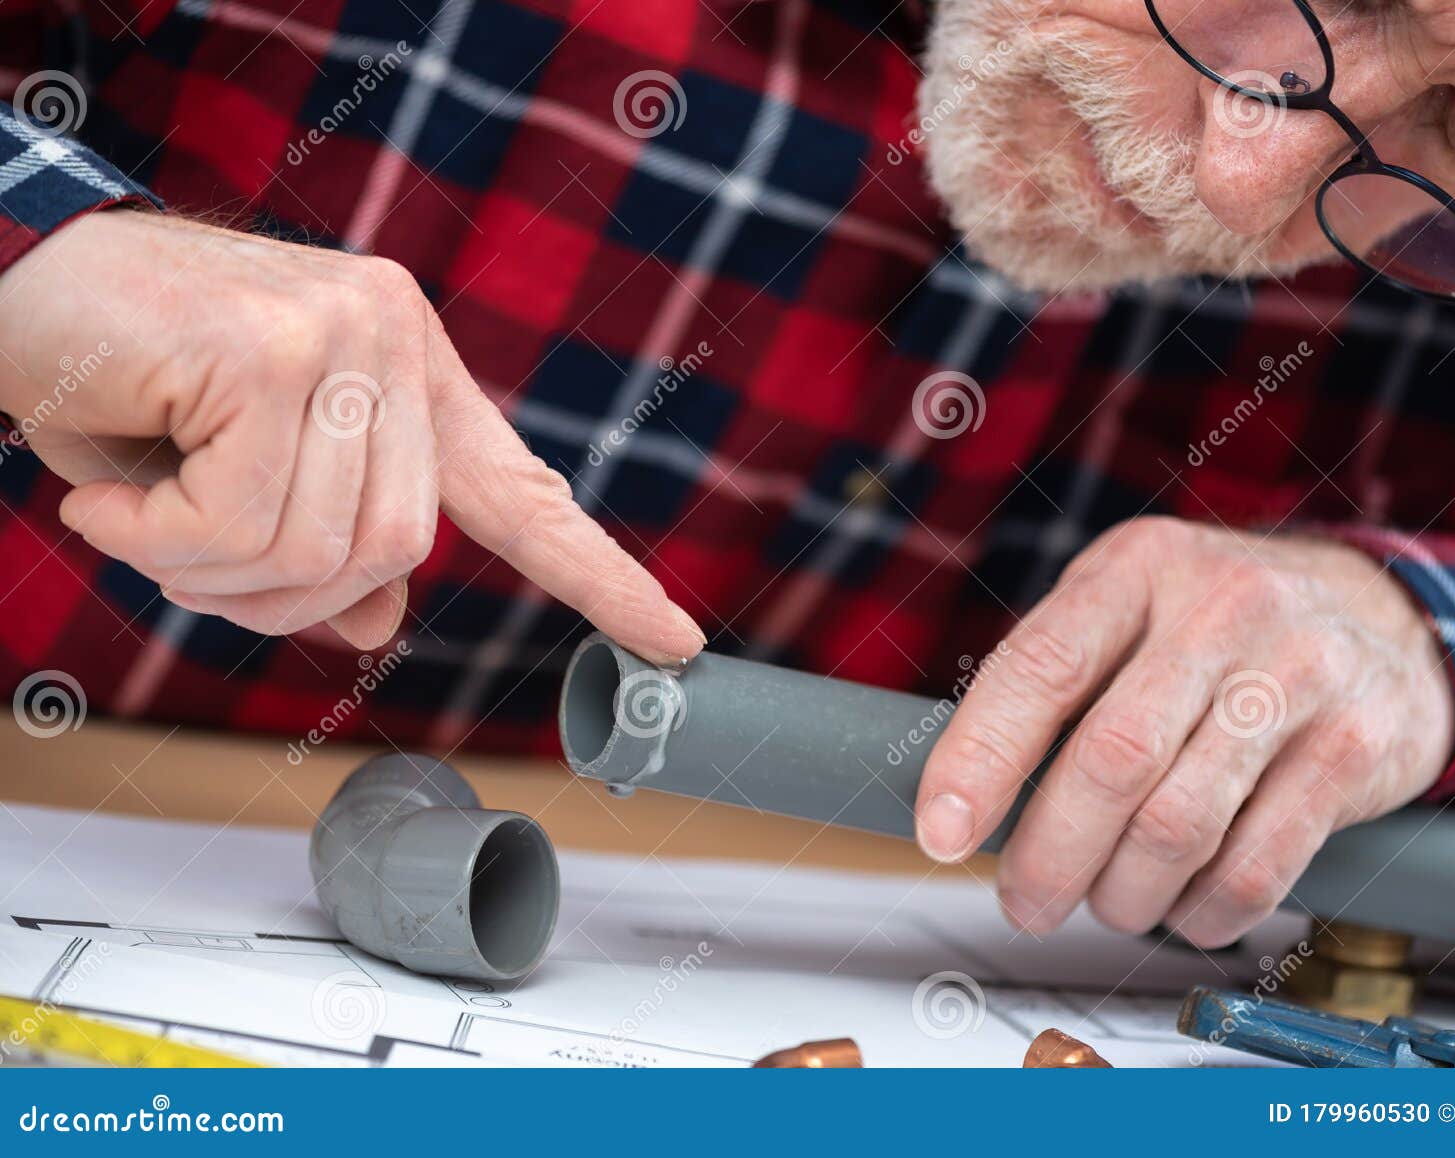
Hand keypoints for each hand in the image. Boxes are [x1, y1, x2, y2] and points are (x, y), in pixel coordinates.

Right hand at [0, 209, 703, 660]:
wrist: (10, 294)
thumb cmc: (125, 386)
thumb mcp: (235, 486)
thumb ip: (325, 549)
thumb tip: (379, 624)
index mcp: (408, 374)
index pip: (521, 492)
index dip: (599, 575)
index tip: (676, 640)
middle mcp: (395, 338)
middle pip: (394, 556)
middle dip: (276, 594)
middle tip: (181, 546)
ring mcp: (344, 332)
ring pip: (322, 551)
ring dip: (206, 570)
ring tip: (141, 509)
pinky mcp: (274, 345)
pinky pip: (241, 522)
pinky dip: (159, 539)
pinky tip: (114, 490)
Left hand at [915, 517, 1454, 946]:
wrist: (1385, 615)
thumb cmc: (1220, 627)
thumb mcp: (1131, 609)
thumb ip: (1056, 683)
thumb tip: (968, 804)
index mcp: (1138, 568)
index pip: (1040, 668)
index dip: (980, 760)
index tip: (943, 834)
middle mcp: (1221, 608)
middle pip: (1112, 759)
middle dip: (1050, 854)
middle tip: (1026, 901)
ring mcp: (1298, 672)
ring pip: (1180, 823)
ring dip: (1125, 892)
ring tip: (1110, 902)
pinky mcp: (1355, 744)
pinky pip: (1259, 863)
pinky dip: (1204, 910)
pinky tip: (1185, 908)